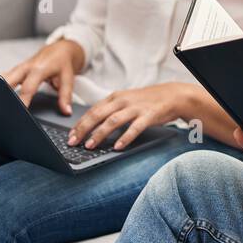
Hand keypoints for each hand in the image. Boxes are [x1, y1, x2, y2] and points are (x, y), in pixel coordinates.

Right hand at [2, 39, 83, 112]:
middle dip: (3, 94)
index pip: (28, 87)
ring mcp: (19, 68)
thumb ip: (66, 96)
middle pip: (9, 81)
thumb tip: (66, 111)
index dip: (22, 101)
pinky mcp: (16, 70)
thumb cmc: (62, 62)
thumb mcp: (68, 78)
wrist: (59, 49)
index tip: (19, 112)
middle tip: (1, 109)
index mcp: (39, 69)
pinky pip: (4, 78)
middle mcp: (27, 67)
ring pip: (3, 78)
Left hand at [68, 83, 186, 150]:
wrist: (173, 95)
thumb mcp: (126, 101)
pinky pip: (134, 128)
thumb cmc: (147, 101)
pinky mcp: (148, 115)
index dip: (79, 124)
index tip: (70, 136)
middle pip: (98, 115)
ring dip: (99, 134)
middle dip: (83, 129)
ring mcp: (135, 108)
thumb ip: (111, 110)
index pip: (92, 111)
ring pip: (112, 121)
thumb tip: (93, 125)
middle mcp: (123, 101)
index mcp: (115, 97)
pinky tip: (117, 147)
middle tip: (73, 142)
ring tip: (90, 146)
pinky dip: (124, 138)